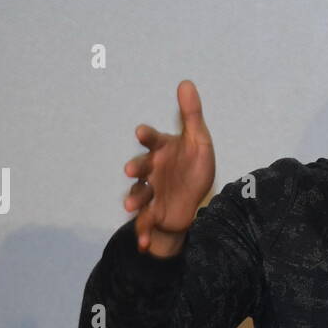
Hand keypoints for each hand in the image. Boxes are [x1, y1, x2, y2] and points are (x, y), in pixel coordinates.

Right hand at [122, 80, 215, 256]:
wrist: (195, 200)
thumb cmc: (193, 167)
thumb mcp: (199, 142)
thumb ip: (192, 115)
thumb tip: (186, 82)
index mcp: (163, 151)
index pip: (154, 140)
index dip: (148, 136)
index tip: (142, 132)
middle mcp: (153, 170)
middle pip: (142, 167)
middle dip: (136, 168)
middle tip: (131, 171)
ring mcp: (152, 192)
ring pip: (139, 194)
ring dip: (133, 199)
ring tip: (129, 205)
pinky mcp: (154, 213)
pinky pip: (145, 223)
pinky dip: (143, 234)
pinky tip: (143, 245)